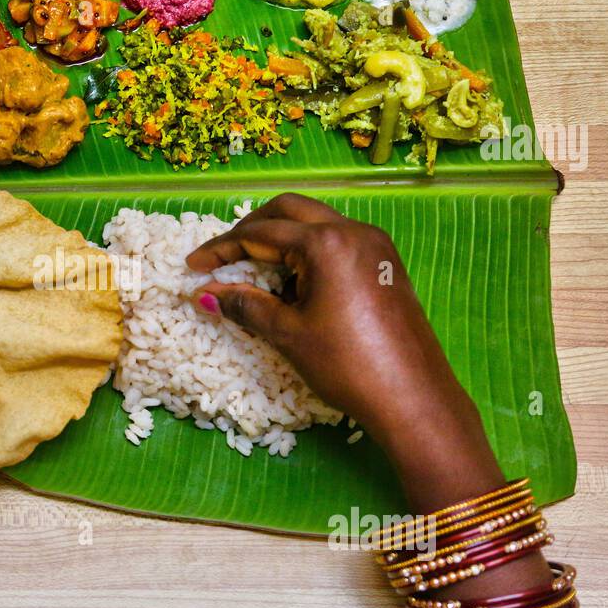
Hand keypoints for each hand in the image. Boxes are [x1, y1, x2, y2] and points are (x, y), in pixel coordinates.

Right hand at [185, 193, 475, 448]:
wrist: (412, 396)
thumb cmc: (347, 365)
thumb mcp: (288, 334)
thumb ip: (244, 305)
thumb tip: (205, 295)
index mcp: (326, 242)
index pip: (261, 233)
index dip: (222, 248)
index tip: (195, 266)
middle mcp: (353, 231)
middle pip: (289, 211)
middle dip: (252, 229)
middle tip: (225, 257)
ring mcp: (375, 245)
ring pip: (316, 224)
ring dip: (282, 240)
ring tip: (259, 276)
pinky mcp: (386, 264)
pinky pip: (338, 242)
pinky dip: (309, 253)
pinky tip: (297, 286)